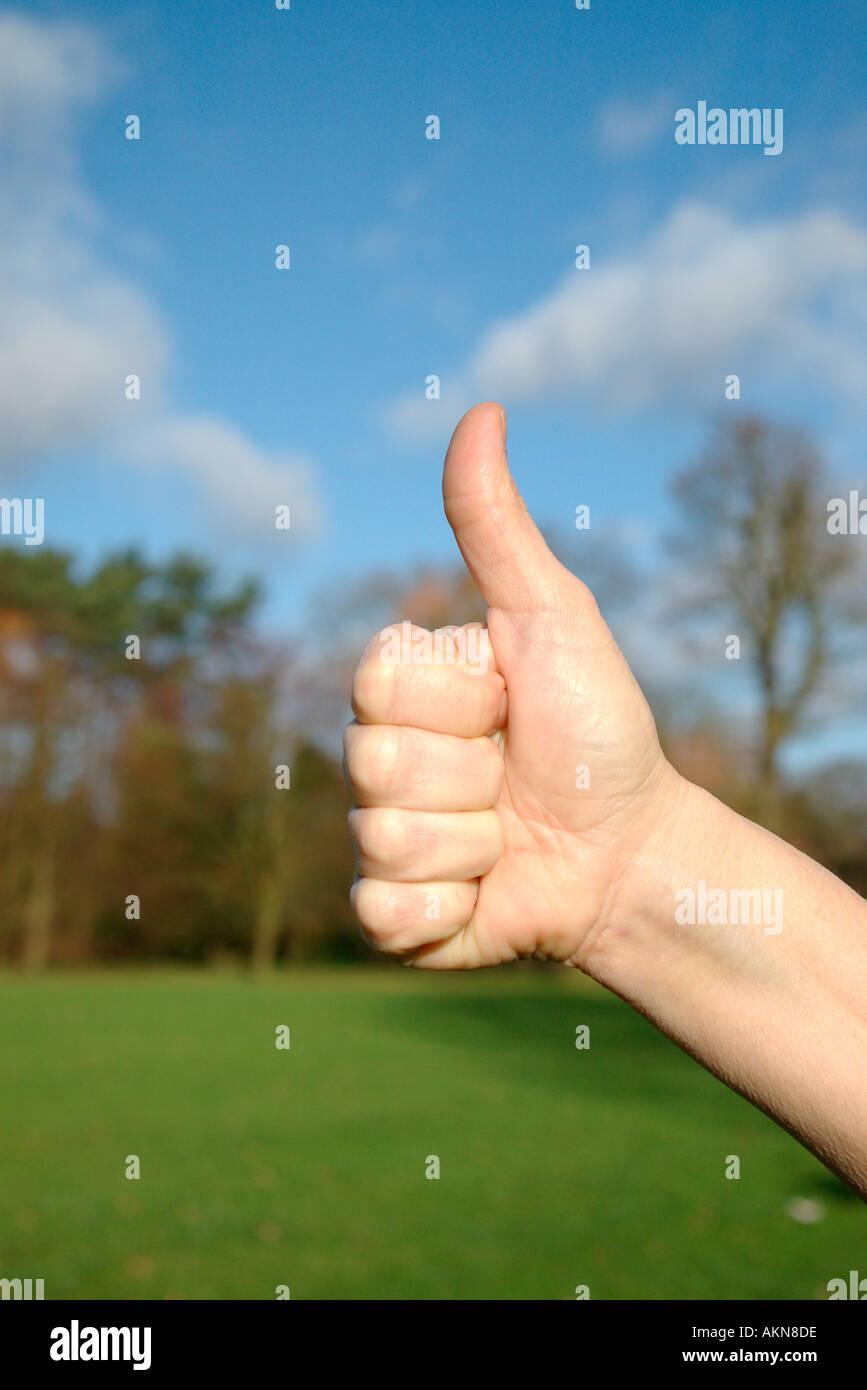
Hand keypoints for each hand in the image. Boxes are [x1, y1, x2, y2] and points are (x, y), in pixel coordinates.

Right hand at [344, 401, 681, 968]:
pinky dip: (450, 912)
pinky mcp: (393, 917)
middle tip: (514, 773)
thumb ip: (497, 528)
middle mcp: (374, 760)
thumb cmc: (596, 728)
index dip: (462, 698)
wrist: (631, 848)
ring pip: (386, 839)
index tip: (510, 702)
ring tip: (510, 832)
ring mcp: (378, 839)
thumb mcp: (553, 618)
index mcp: (398, 690)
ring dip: (476, 840)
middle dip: (474, 772)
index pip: (377, 682)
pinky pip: (382, 915)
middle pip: (373, 764)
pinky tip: (489, 891)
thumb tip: (481, 410)